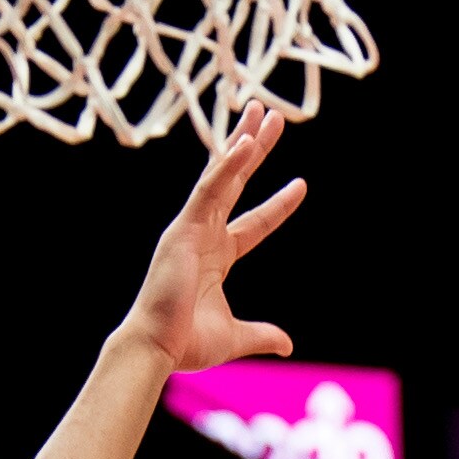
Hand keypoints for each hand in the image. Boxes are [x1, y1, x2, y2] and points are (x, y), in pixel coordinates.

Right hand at [117, 101, 306, 372]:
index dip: (278, 205)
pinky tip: (245, 144)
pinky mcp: (182, 229)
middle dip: (253, 149)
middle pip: (235, 182)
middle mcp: (203, 235)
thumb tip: (287, 344)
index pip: (254, 223)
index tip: (301, 184)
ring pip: (221, 175)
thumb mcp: (235, 335)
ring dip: (242, 141)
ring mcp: (191, 228)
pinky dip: (226, 167)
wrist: (157, 348)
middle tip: (270, 116)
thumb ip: (262, 334)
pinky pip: (208, 190)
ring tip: (260, 111)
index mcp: (216, 255)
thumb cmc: (186, 342)